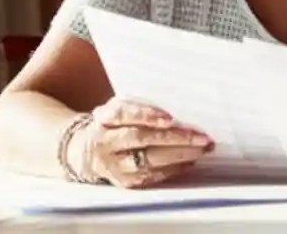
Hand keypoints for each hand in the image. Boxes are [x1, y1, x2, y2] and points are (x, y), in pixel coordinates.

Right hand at [70, 98, 213, 187]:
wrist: (84, 151)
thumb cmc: (113, 124)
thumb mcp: (119, 108)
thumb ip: (142, 106)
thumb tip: (180, 107)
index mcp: (105, 117)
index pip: (124, 113)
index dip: (146, 115)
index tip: (169, 118)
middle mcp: (106, 141)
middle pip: (140, 139)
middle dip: (175, 138)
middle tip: (202, 137)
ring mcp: (113, 164)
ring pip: (147, 162)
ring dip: (179, 156)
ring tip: (202, 149)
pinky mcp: (122, 181)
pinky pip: (150, 177)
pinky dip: (172, 169)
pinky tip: (190, 161)